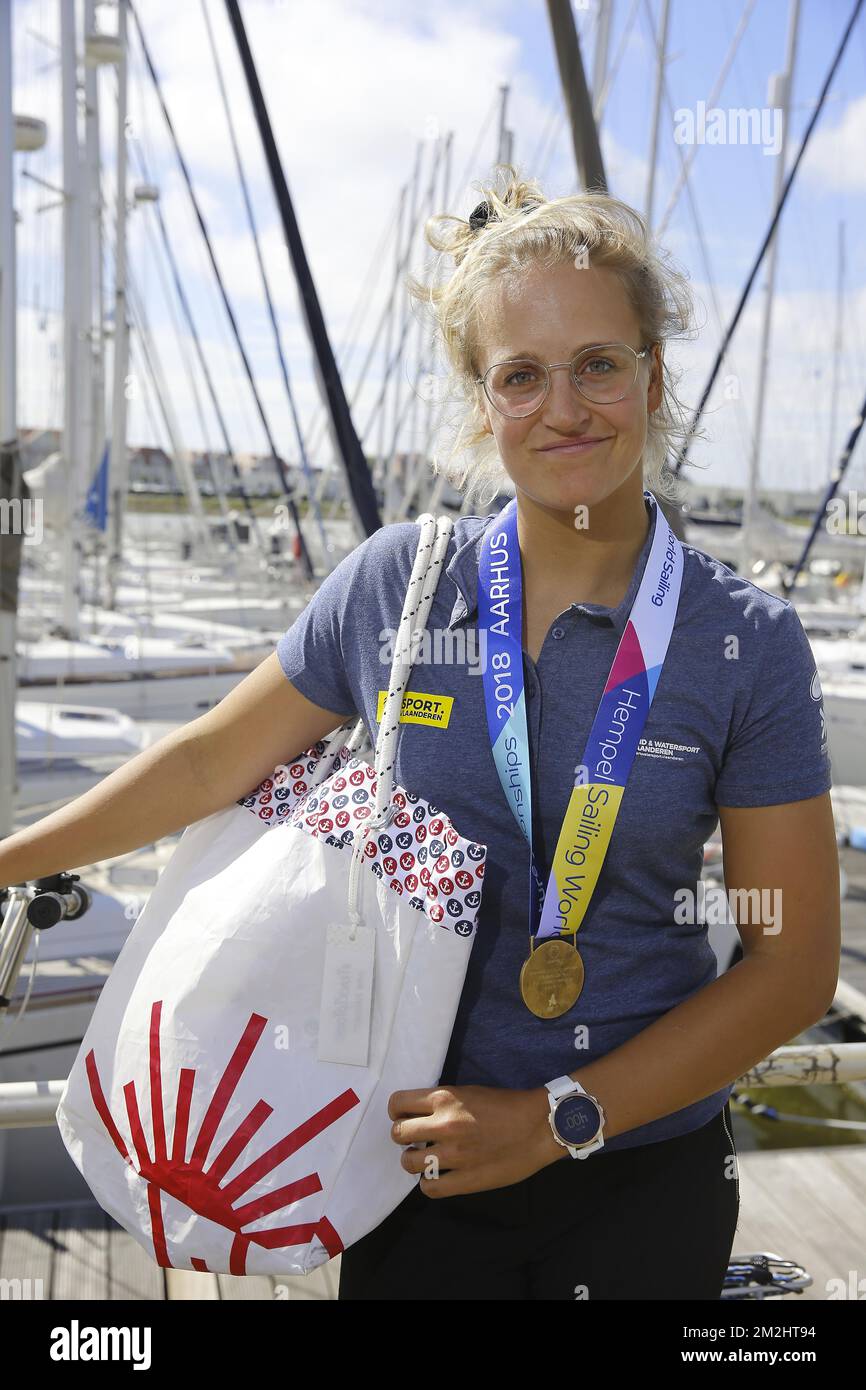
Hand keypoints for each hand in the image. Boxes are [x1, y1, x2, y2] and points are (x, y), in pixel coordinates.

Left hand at [387, 1084, 565, 1197]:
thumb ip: (442, 1103)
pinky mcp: (466, 1180)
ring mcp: (454, 1154)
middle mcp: (444, 1125)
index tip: (404, 1116)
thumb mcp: (468, 1092)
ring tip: (426, 1159)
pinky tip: (438, 1176)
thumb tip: (419, 1116)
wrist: (538, 1126)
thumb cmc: (506, 1105)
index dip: (397, 1111)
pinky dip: (429, 1183)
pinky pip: (430, 1188)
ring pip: (408, 1163)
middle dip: (403, 1136)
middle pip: (398, 1134)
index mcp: (444, 1099)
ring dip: (413, 1160)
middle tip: (416, 1140)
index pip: (397, 1103)